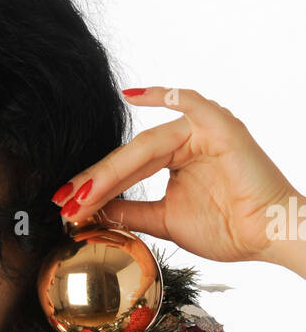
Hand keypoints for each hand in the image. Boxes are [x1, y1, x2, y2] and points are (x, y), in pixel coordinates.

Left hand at [51, 87, 297, 264]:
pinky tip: (131, 96)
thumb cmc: (227, 229)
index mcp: (174, 159)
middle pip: (129, 157)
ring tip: (84, 189)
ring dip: (112, 168)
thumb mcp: (164, 221)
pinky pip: (188, 102)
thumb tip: (90, 211)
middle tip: (64, 198)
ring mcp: (202, 130)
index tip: (64, 205)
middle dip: (94, 180)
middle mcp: (185, 140)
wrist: (267, 236)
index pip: (124, 170)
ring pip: (146, 145)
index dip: (94, 187)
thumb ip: (129, 212)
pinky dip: (162, 96)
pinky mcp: (219, 126)